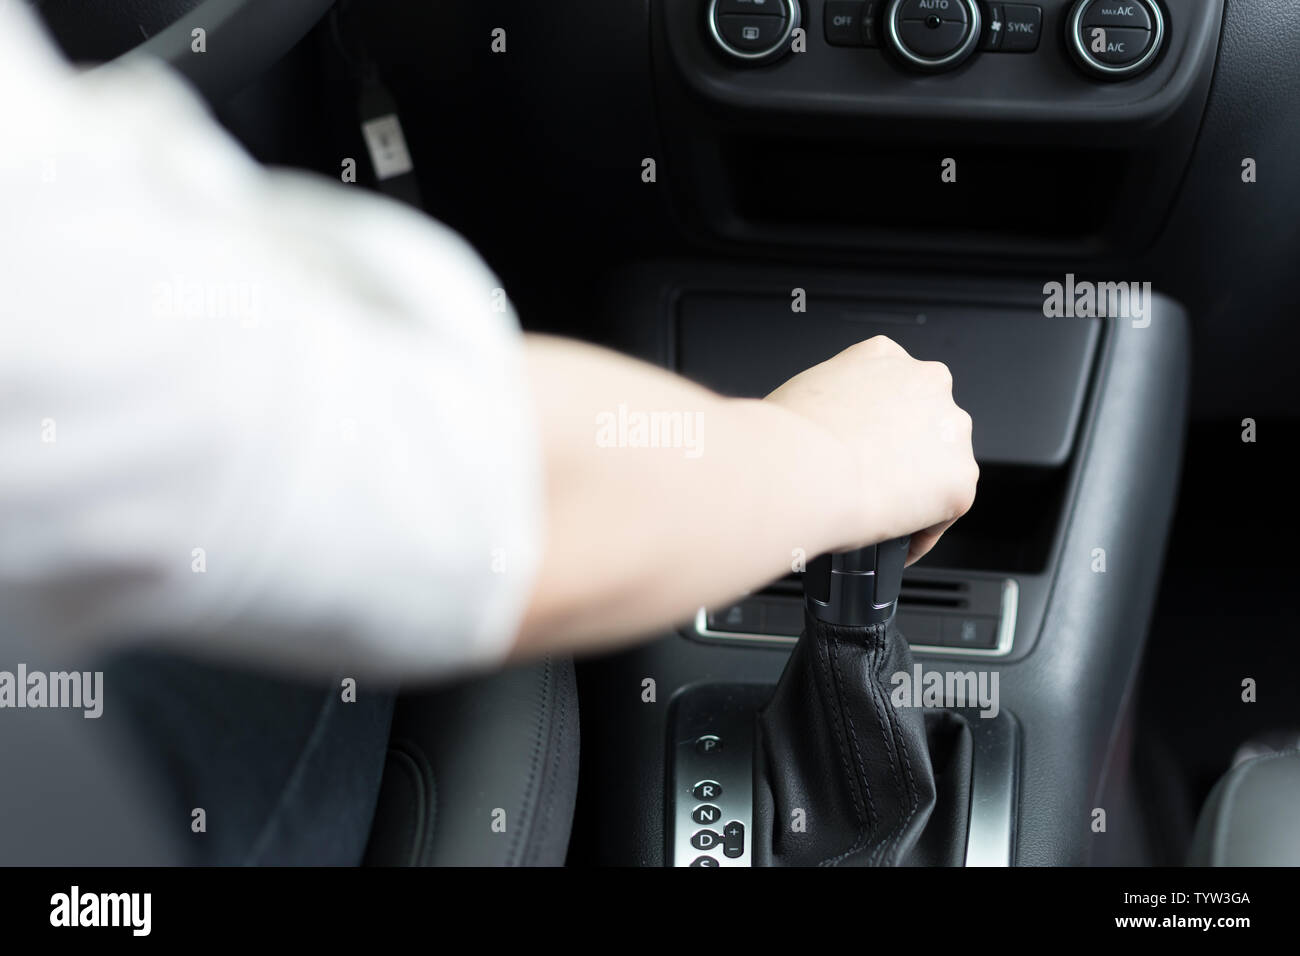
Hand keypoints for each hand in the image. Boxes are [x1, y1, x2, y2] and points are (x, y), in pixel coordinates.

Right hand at [764, 335, 977, 564]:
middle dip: (902, 454)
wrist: (799, 470)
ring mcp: (949, 431)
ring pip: (939, 466)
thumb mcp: (801, 395)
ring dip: (916, 490)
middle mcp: (926, 383)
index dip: (877, 426)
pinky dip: (919, 532)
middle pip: (924, 424)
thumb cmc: (788, 437)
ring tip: (878, 516)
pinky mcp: (960, 480)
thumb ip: (830, 406)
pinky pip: (943, 514)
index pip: (893, 391)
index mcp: (883, 355)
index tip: (863, 450)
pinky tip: (891, 542)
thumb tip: (821, 436)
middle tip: (868, 483)